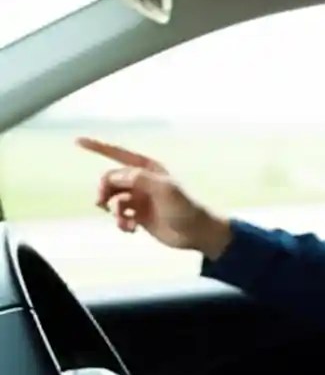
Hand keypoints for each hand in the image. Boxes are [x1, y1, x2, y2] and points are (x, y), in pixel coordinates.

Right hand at [76, 137, 232, 258]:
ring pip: (111, 199)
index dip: (98, 147)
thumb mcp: (165, 189)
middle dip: (104, 190)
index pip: (119, 153)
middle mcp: (142, 181)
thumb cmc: (186, 207)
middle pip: (109, 179)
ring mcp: (139, 198)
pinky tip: (131, 229)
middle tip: (103, 203)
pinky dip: (120, 222)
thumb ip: (139, 179)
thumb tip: (112, 176)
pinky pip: (118, 216)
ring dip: (113, 210)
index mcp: (149, 168)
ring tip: (124, 220)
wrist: (197, 233)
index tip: (77, 141)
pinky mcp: (139, 215)